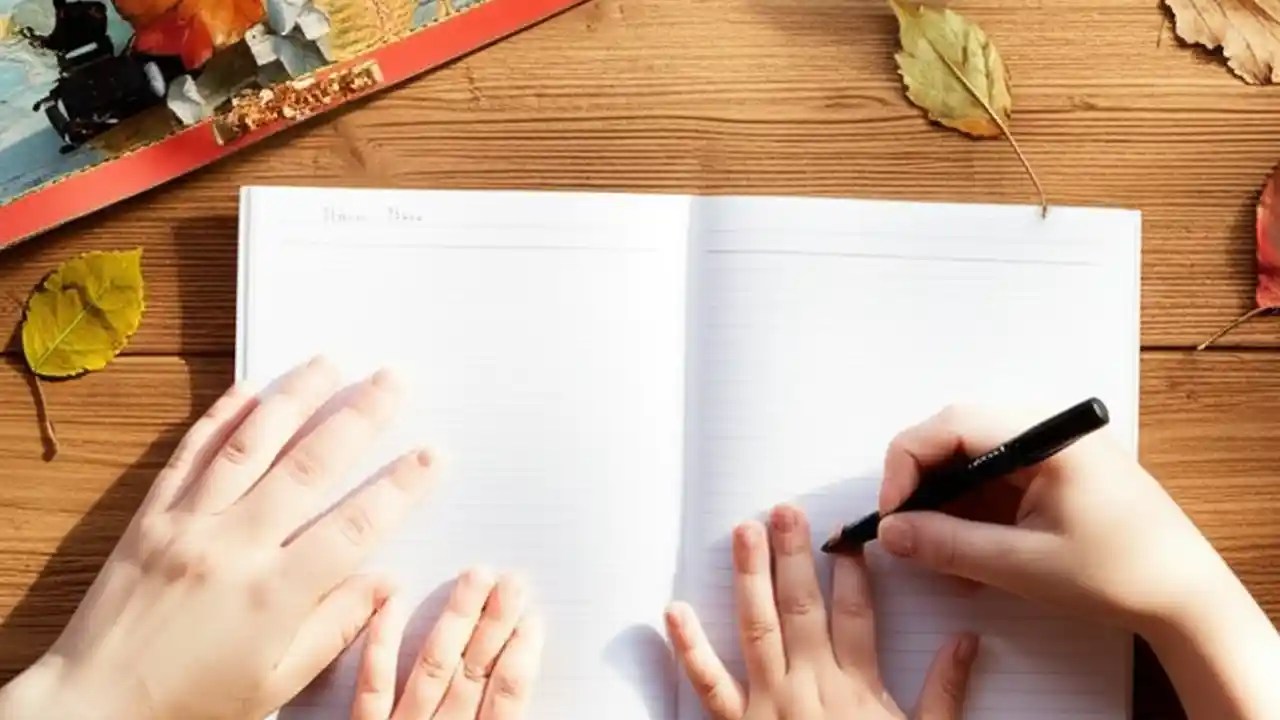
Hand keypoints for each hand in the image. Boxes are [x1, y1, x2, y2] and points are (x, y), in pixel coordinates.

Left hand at [0, 359, 437, 719]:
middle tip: (392, 381)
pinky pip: (191, 454)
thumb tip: (384, 582)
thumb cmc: (189, 704)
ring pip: (252, 445)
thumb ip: (334, 628)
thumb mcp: (276, 682)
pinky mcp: (152, 516)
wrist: (94, 704)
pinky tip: (249, 389)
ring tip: (328, 364)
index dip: (400, 488)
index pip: (355, 528)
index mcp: (273, 596)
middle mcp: (233, 548)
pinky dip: (221, 417)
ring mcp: (189, 525)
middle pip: (311, 467)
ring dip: (295, 398)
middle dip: (360, 418)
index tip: (431, 456)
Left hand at [351, 570, 542, 719]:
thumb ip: (500, 716)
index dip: (523, 658)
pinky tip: (394, 604)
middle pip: (473, 674)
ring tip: (475, 578)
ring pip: (433, 668)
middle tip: (513, 582)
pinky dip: (382, 644)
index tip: (533, 619)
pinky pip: (372, 686)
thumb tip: (524, 672)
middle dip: (496, 624)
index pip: (505, 702)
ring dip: (457, 619)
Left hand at [665, 505, 977, 719]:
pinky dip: (688, 648)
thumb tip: (968, 640)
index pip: (856, 616)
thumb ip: (944, 691)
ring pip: (757, 629)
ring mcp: (769, 704)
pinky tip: (673, 610)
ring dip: (750, 577)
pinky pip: (709, 686)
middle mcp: (810, 687)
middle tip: (784, 511)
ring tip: (744, 532)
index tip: (848, 538)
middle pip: (802, 608)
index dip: (852, 574)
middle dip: (794, 556)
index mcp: (856, 689)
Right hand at [872, 404, 1232, 632]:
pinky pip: (993, 482)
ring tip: (941, 557)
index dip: (906, 464)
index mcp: (1046, 436)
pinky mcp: (1051, 473)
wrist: (1184, 596)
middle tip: (906, 533)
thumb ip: (948, 545)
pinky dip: (971, 515)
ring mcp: (1049, 450)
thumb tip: (890, 533)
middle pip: (956, 438)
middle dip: (922, 486)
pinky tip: (969, 557)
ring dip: (946, 506)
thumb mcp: (1022, 564)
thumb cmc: (1119, 573)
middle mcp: (1046, 430)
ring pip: (969, 462)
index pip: (952, 425)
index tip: (892, 513)